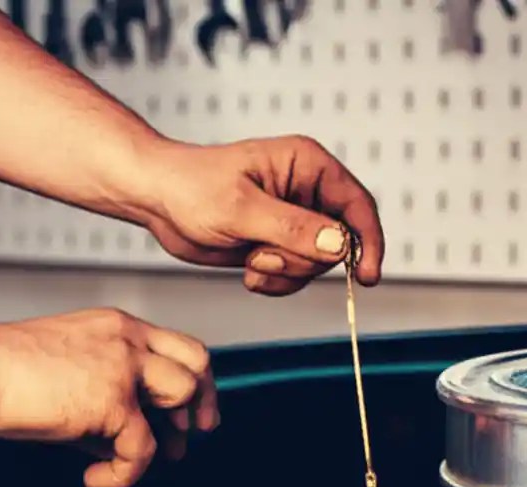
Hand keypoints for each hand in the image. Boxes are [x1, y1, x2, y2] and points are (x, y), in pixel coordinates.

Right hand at [0, 308, 216, 486]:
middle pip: (196, 365)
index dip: (196, 380)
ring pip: (182, 398)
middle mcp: (129, 342)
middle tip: (190, 439)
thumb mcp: (67, 369)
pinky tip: (96, 478)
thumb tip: (114, 444)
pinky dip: (124, 475)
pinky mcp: (112, 403)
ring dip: (168, 438)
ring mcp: (124, 369)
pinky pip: (142, 450)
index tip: (194, 409)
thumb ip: (102, 398)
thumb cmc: (5, 368)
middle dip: (202, 405)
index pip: (181, 346)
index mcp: (119, 328)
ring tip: (135, 462)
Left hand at [143, 136, 384, 295]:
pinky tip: (247, 271)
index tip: (366, 277)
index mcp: (308, 165)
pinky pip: (296, 275)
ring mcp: (295, 219)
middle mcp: (308, 190)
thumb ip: (292, 228)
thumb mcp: (241, 210)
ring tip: (250, 260)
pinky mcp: (280, 242)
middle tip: (263, 258)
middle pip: (339, 242)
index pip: (357, 205)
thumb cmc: (192, 189)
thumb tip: (340, 243)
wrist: (158, 202)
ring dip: (285, 273)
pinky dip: (275, 282)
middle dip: (303, 261)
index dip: (368, 242)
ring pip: (317, 264)